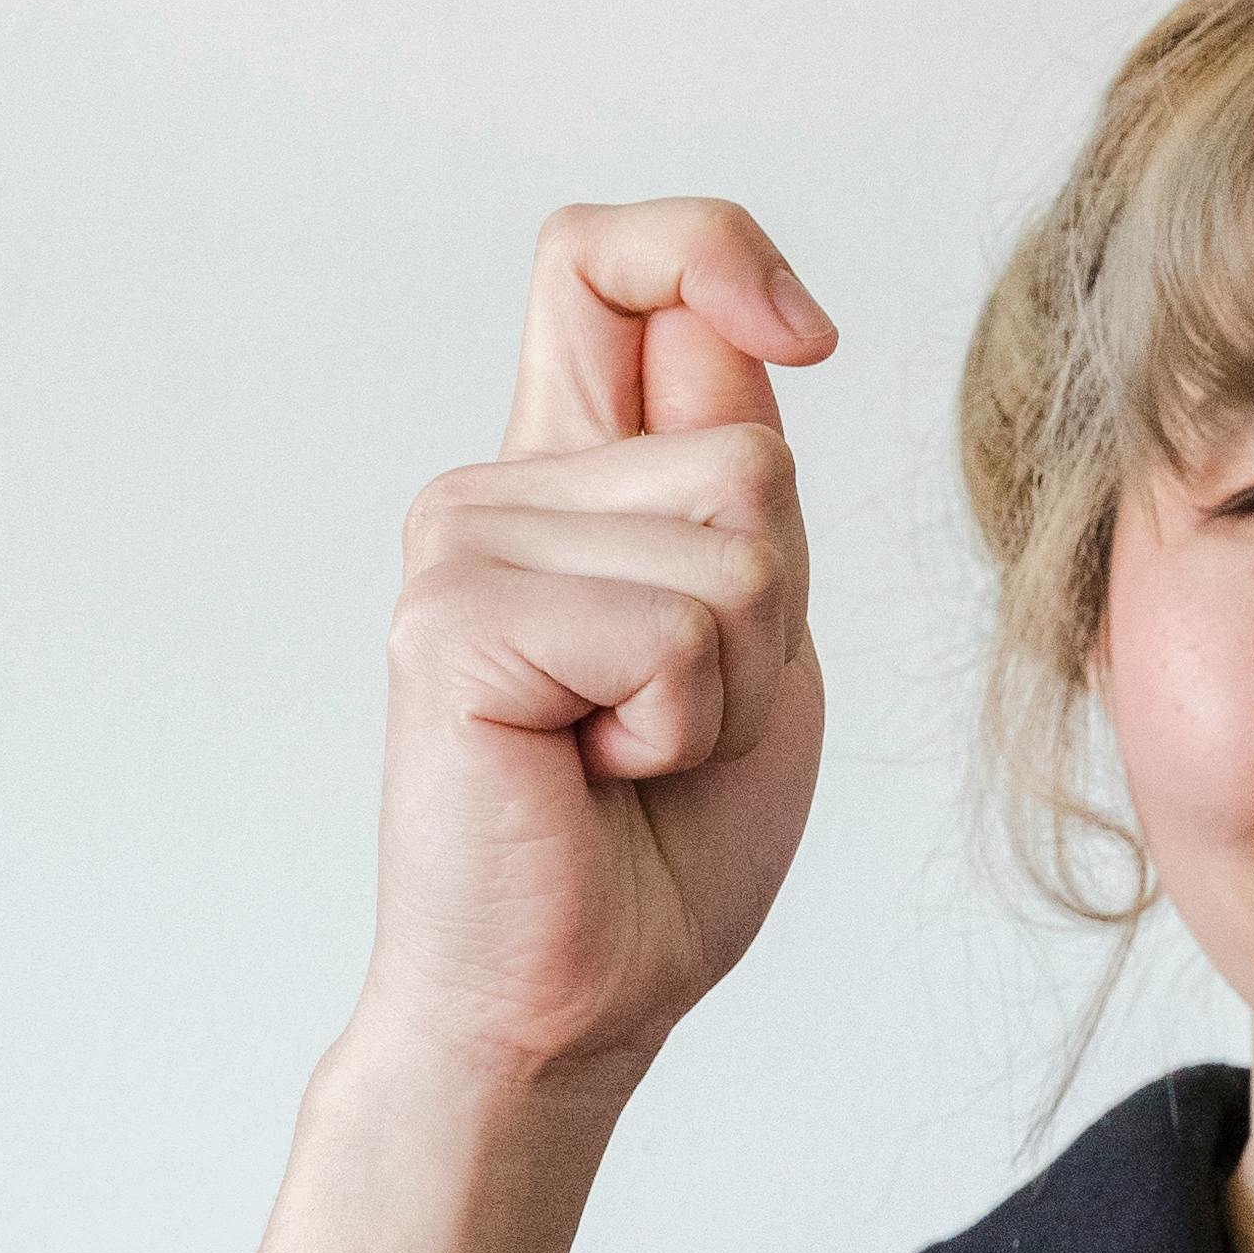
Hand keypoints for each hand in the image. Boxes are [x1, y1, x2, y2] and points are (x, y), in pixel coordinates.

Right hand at [355, 199, 835, 1097]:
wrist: (577, 1000)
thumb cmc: (660, 838)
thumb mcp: (751, 633)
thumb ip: (736, 485)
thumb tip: (751, 330)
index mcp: (562, 470)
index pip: (606, 262)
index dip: (716, 252)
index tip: (803, 340)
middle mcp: (494, 485)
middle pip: (748, 450)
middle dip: (775, 610)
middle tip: (677, 718)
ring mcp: (458, 545)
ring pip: (733, 544)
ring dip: (730, 684)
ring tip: (630, 752)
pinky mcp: (450, 626)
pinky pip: (669, 631)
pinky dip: (680, 725)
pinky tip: (594, 774)